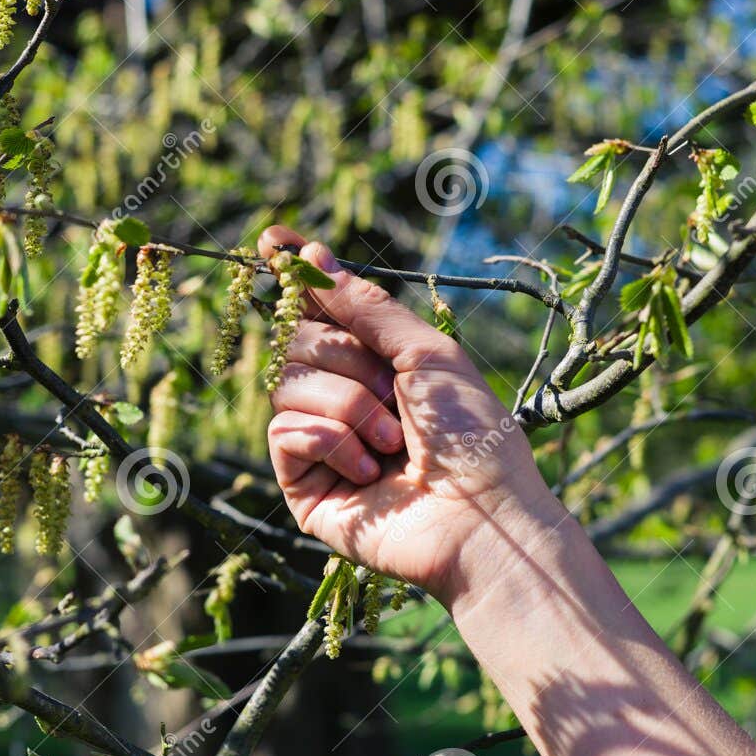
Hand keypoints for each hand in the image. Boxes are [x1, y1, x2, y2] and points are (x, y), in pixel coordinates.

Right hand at [259, 228, 558, 604]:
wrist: (483, 516)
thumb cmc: (473, 436)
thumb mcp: (427, 354)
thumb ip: (367, 307)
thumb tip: (310, 254)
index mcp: (376, 362)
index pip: (319, 309)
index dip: (294, 276)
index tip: (272, 239)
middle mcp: (342, 397)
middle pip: (295, 340)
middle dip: (345, 358)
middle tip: (391, 391)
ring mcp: (319, 442)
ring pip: (286, 385)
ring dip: (348, 406)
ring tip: (393, 443)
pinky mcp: (303, 486)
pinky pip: (283, 432)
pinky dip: (331, 442)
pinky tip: (370, 471)